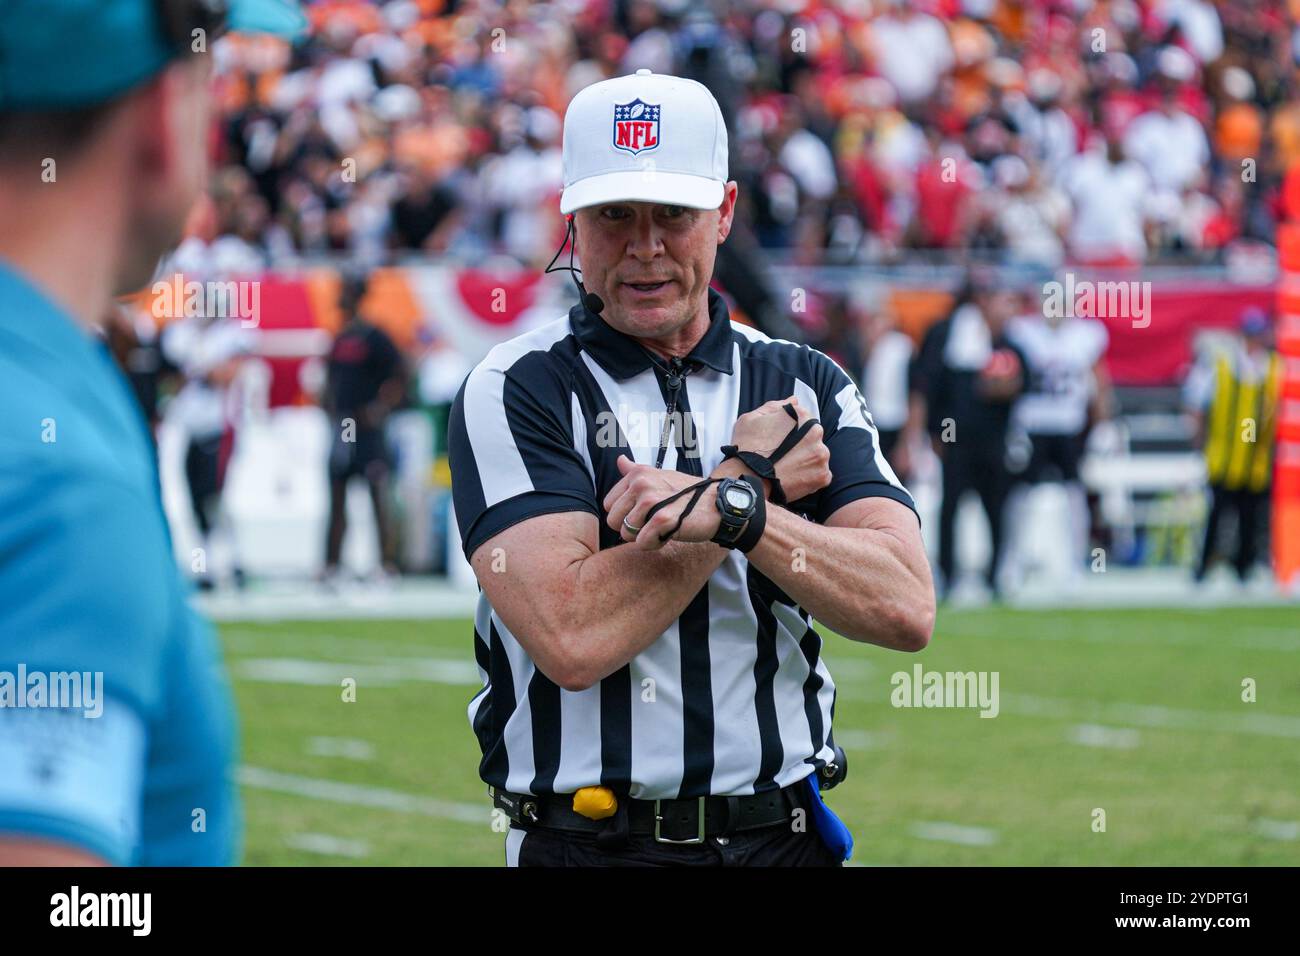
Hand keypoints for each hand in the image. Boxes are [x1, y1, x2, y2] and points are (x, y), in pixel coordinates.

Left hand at [603, 455, 721, 550]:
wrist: (717, 504)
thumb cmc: (687, 493)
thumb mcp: (660, 476)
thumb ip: (636, 470)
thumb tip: (619, 460)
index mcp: (638, 474)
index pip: (609, 504)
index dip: (626, 514)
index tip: (645, 513)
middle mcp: (641, 484)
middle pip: (614, 521)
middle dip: (631, 528)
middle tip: (653, 523)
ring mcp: (651, 501)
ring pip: (627, 533)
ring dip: (644, 537)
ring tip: (663, 528)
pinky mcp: (662, 520)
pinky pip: (642, 543)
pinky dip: (654, 544)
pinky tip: (668, 535)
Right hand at [728, 396, 831, 502]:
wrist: (746, 479)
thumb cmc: (746, 448)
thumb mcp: (752, 418)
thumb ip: (775, 406)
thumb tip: (793, 400)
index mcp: (801, 416)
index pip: (803, 419)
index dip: (791, 431)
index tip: (781, 441)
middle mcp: (815, 433)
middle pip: (813, 437)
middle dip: (801, 445)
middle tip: (783, 456)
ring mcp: (821, 455)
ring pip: (817, 456)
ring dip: (807, 460)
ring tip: (787, 468)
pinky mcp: (822, 475)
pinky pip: (821, 474)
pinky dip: (810, 476)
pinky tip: (793, 477)